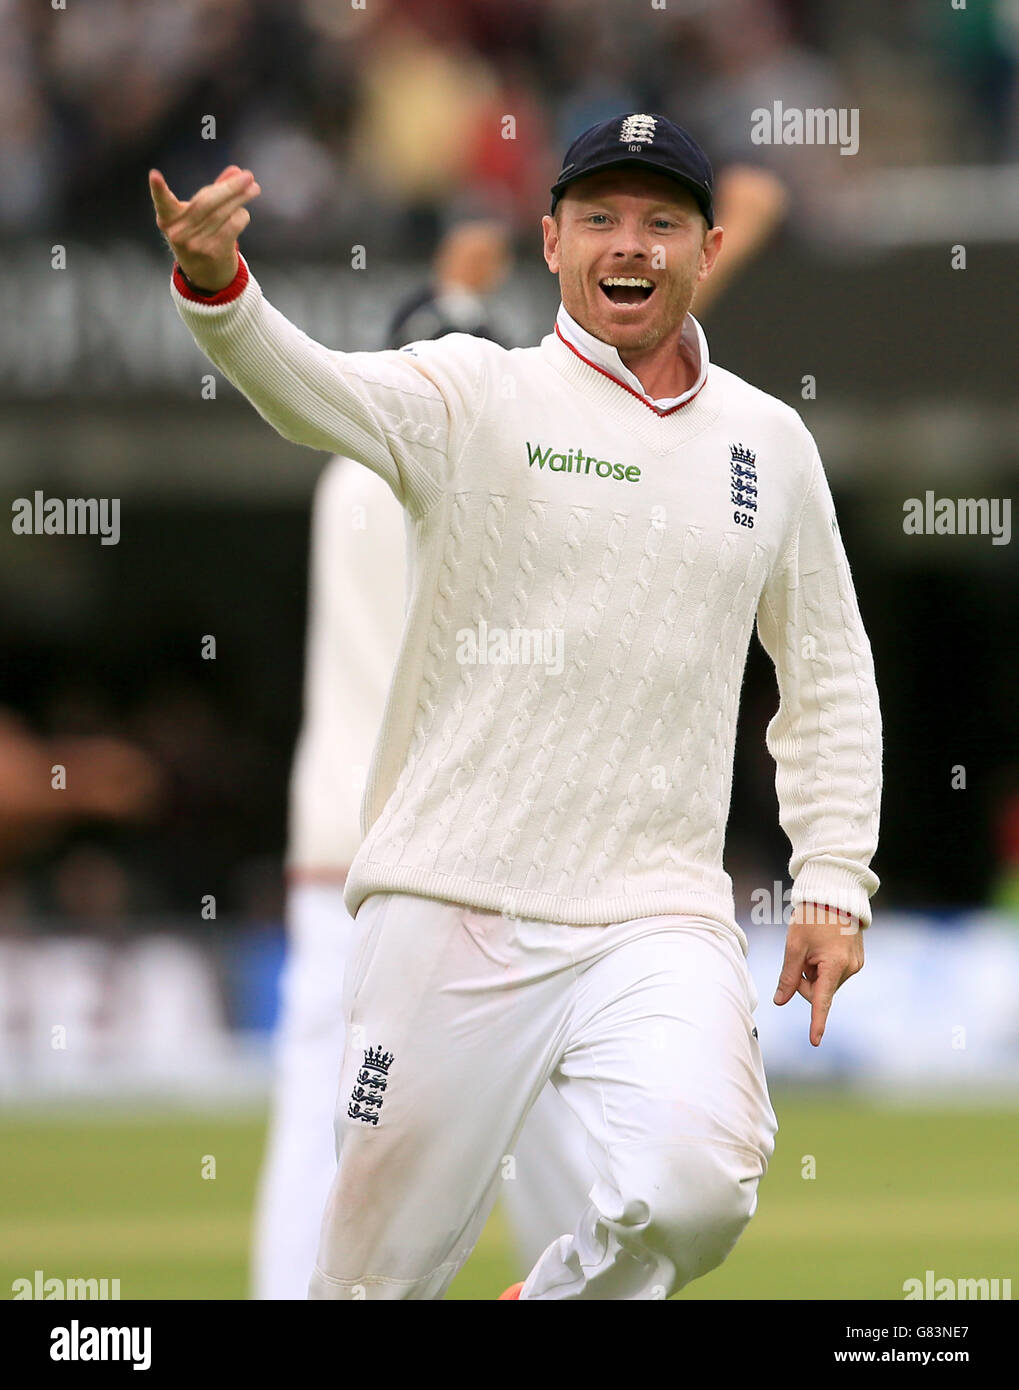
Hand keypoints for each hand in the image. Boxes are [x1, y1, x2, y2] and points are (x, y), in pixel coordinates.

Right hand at [149, 165, 260, 291]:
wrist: (206, 277)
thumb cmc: (200, 237)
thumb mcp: (198, 216)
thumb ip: (215, 191)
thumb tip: (237, 171)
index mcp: (168, 219)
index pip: (163, 202)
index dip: (158, 190)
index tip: (154, 175)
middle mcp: (179, 232)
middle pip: (206, 202)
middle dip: (229, 187)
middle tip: (247, 176)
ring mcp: (196, 244)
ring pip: (222, 213)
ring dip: (241, 198)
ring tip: (253, 188)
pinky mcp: (214, 252)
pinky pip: (232, 226)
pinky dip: (241, 216)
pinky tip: (243, 212)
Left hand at [773, 902, 863, 1046]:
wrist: (834, 895)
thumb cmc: (812, 918)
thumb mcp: (794, 946)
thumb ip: (788, 976)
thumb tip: (780, 1001)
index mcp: (834, 966)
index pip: (822, 1001)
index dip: (816, 1022)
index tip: (814, 1041)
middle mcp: (849, 969)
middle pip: (819, 991)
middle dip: (805, 982)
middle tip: (798, 959)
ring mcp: (855, 965)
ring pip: (826, 983)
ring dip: (814, 972)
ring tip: (813, 948)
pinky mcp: (857, 960)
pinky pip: (834, 973)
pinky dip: (823, 967)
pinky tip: (823, 947)